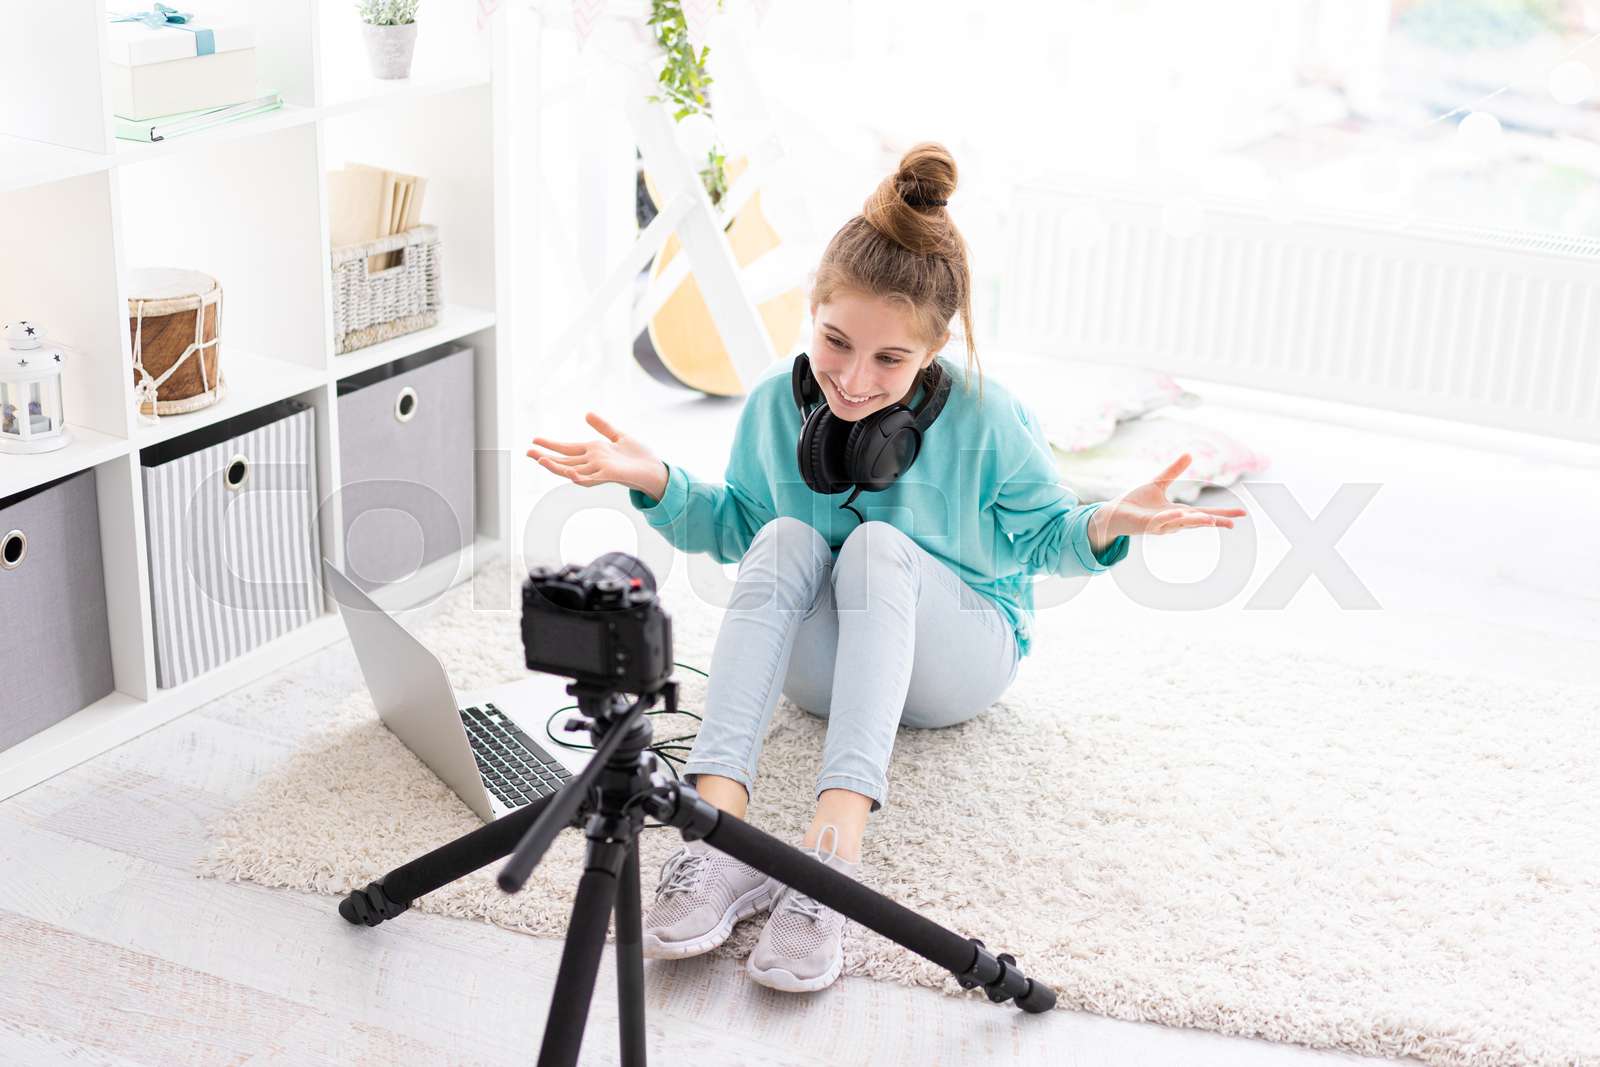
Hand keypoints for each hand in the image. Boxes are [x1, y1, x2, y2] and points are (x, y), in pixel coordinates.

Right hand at [526, 412, 667, 498]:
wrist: (656, 470)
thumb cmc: (640, 457)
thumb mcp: (619, 436)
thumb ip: (603, 427)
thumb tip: (587, 414)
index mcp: (594, 452)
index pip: (567, 448)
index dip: (552, 444)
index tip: (535, 439)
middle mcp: (593, 462)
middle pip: (564, 460)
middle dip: (545, 456)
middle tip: (526, 452)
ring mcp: (599, 470)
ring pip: (572, 470)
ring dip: (555, 466)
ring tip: (539, 460)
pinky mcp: (609, 476)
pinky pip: (590, 479)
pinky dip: (579, 477)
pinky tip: (569, 472)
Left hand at [1087, 453, 1247, 550]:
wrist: (1114, 513)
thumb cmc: (1136, 502)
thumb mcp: (1158, 483)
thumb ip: (1174, 471)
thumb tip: (1189, 454)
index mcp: (1178, 512)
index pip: (1204, 513)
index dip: (1222, 513)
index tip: (1241, 514)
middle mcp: (1172, 521)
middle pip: (1198, 521)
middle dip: (1215, 521)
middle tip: (1234, 523)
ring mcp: (1160, 525)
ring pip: (1181, 524)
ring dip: (1196, 522)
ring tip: (1212, 520)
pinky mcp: (1146, 526)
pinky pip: (1159, 522)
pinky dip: (1169, 519)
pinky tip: (1178, 514)